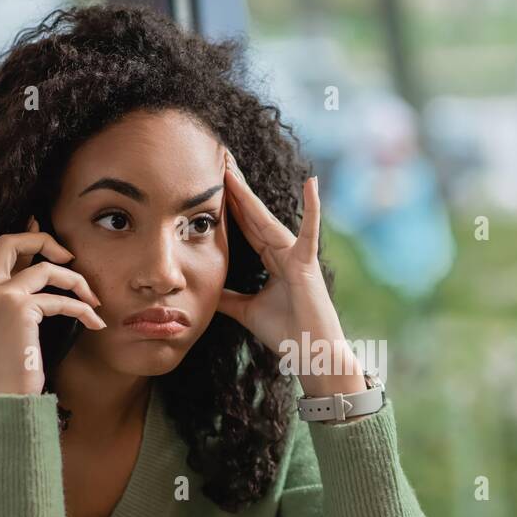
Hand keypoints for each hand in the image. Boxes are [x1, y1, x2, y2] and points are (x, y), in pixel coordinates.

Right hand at [0, 217, 105, 394]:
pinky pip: (59, 299)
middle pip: (8, 242)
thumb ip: (20, 304)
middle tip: (69, 256)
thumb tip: (44, 280)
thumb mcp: (10, 332)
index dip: (25, 239)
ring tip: (93, 301)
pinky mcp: (17, 308)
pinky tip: (94, 323)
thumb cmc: (13, 372)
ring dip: (76, 282)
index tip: (52, 241)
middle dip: (42, 239)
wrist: (5, 398)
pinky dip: (82, 310)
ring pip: (44, 269)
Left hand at [217, 151, 362, 397]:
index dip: (229, 206)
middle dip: (234, 191)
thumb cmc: (287, 334)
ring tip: (231, 169)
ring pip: (267, 220)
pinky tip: (312, 183)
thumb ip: (228, 298)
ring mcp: (297, 256)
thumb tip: (204, 288)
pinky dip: (312, 209)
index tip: (212, 184)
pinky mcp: (307, 264)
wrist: (311, 355)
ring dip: (250, 195)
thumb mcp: (247, 311)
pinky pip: (309, 233)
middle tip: (216, 162)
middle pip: (253, 216)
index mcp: (273, 261)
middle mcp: (284, 253)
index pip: (246, 228)